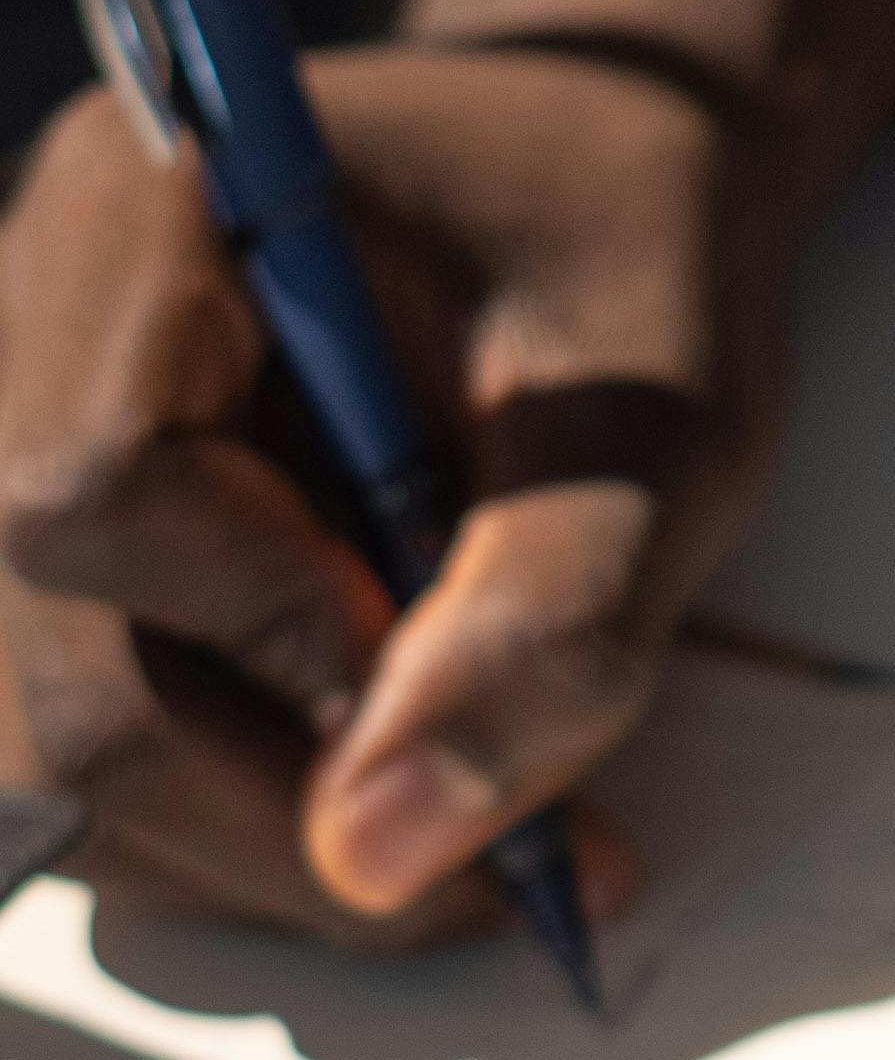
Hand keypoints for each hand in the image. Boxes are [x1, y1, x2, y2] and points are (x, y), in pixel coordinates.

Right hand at [0, 0, 894, 945]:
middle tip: (527, 861)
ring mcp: (16, 451)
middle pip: (56, 665)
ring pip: (56, 755)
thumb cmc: (633, 249)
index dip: (268, 631)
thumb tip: (378, 853)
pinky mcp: (61, 567)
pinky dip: (250, 824)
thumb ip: (547, 618)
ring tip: (495, 832)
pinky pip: (94, 759)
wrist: (591, 197)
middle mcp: (22, 329)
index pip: (101, 486)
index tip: (452, 676)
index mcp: (148, 210)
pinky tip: (409, 786)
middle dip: (287, 807)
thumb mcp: (665, 416)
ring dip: (275, 846)